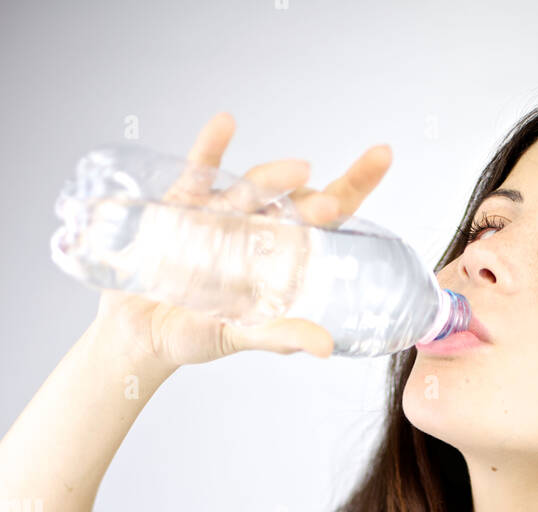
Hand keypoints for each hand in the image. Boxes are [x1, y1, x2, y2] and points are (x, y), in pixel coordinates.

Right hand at [93, 112, 392, 366]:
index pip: (327, 217)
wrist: (139, 333)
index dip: (355, 185)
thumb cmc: (195, 334)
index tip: (383, 155)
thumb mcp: (242, 336)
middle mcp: (255, 228)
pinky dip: (210, 148)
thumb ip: (281, 336)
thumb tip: (325, 346)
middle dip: (314, 200)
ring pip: (252, 189)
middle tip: (333, 205)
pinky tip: (226, 125)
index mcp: (279, 256)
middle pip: (293, 200)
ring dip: (273, 178)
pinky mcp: (180, 205)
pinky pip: (198, 171)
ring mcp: (219, 213)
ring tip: (297, 171)